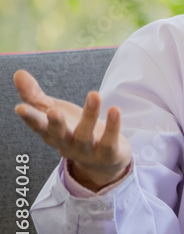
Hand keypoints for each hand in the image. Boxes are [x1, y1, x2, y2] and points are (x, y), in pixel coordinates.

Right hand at [13, 70, 131, 190]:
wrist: (103, 161)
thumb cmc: (72, 130)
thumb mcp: (53, 112)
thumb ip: (35, 95)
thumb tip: (18, 73)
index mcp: (50, 133)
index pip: (37, 125)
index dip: (29, 117)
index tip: (20, 107)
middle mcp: (65, 144)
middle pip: (58, 134)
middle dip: (55, 123)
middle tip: (54, 111)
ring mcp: (86, 151)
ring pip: (85, 135)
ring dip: (89, 115)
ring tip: (94, 94)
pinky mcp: (107, 154)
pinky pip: (109, 141)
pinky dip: (112, 126)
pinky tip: (114, 109)